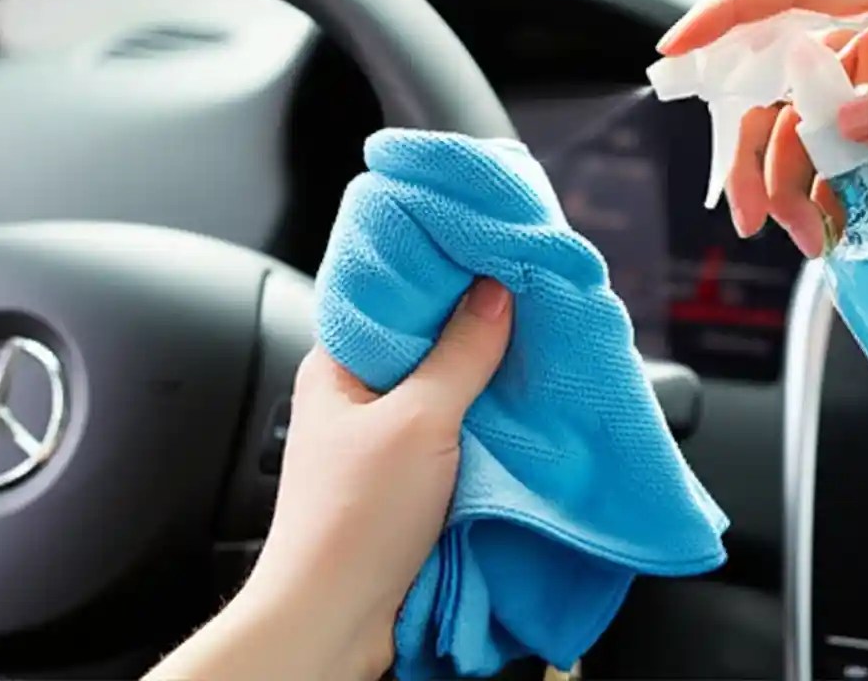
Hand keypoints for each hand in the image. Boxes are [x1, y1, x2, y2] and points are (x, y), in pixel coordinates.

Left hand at [145, 278, 512, 680]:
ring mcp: (378, 439)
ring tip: (532, 348)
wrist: (336, 618)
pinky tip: (517, 412)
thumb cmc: (353, 520)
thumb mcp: (419, 421)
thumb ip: (460, 354)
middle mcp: (353, 396)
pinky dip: (480, 422)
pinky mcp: (403, 479)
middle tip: (527, 297)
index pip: (389, 294)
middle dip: (471, 325)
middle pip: (420, 341)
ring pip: (438, 390)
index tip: (489, 250)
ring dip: (480, 378)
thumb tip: (493, 293)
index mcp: (336, 365)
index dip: (439, 271)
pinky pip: (448, 433)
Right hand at [658, 0, 867, 256]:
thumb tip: (841, 117)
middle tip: (746, 205)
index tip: (679, 53)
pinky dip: (818, 195)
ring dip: (784, 182)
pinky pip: (833, 158)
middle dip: (756, 142)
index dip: (730, 14)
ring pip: (802, 127)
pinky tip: (823, 226)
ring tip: (795, 232)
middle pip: (786, 76)